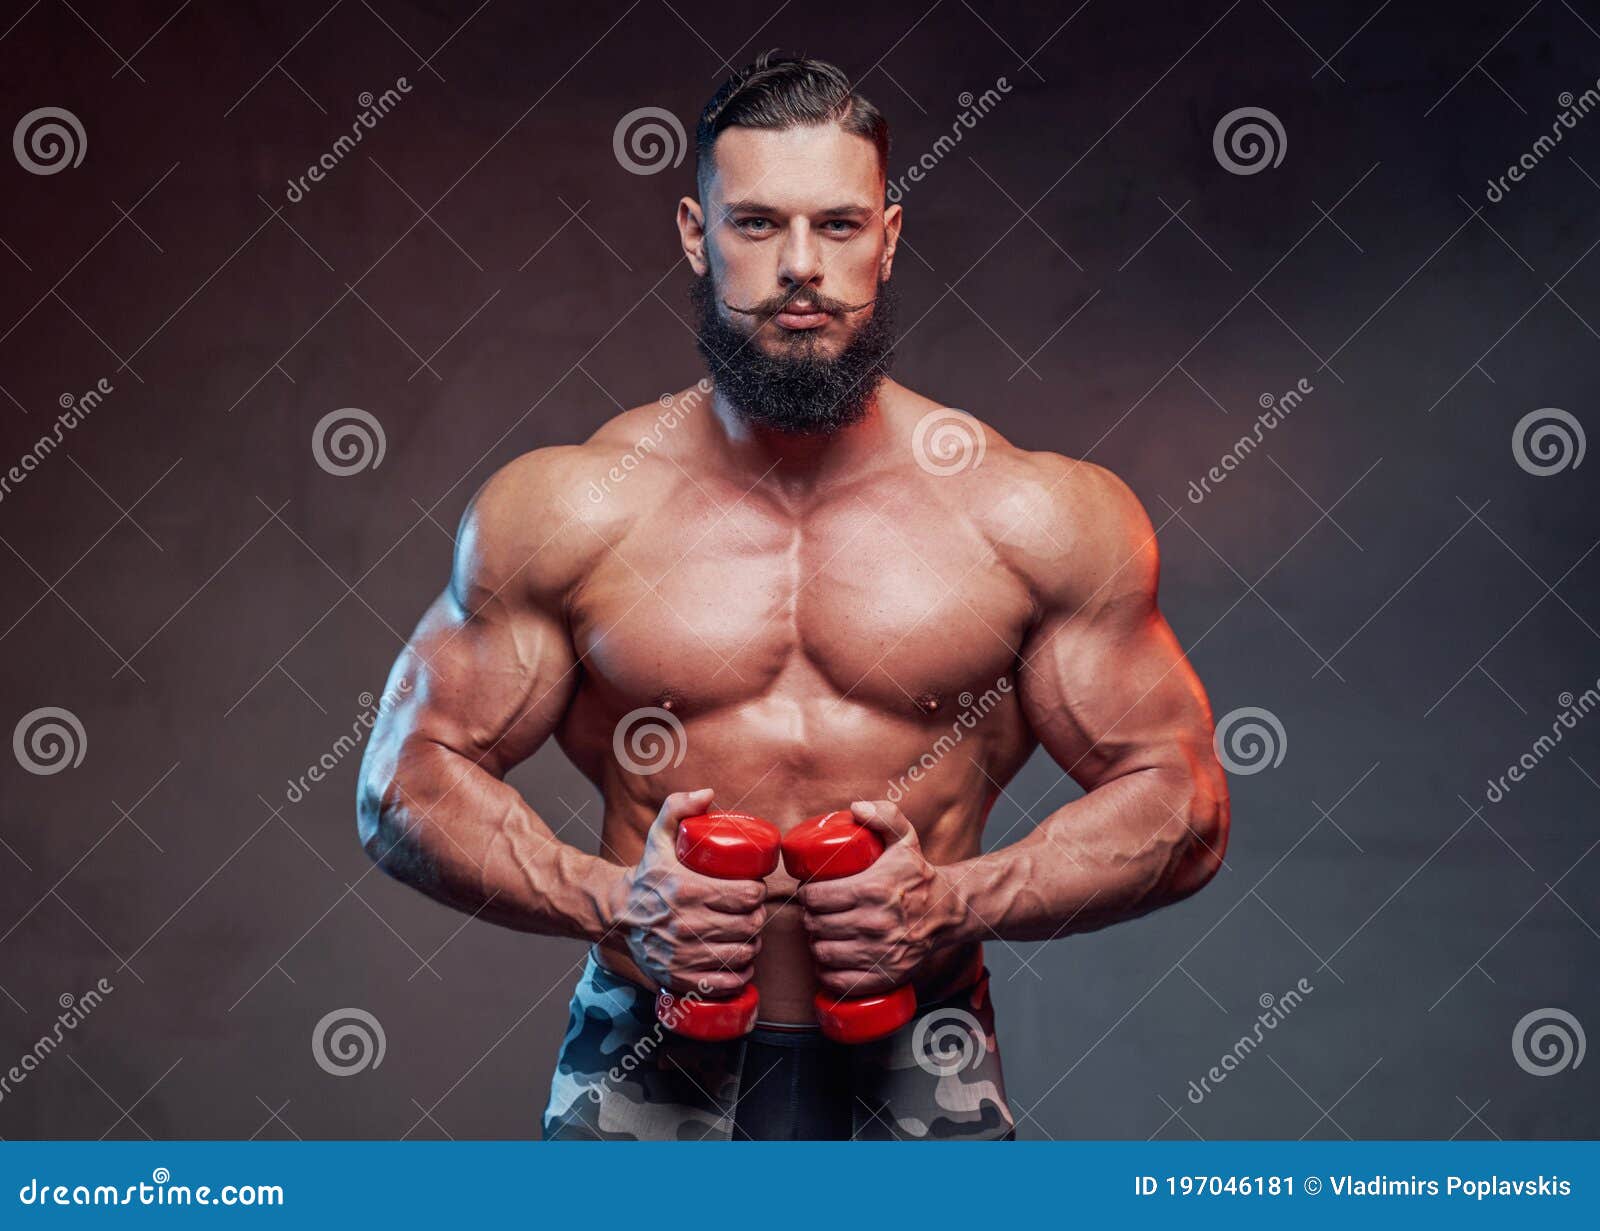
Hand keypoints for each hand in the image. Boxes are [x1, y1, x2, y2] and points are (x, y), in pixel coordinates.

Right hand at [616, 789, 766, 995]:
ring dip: (752, 946)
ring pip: (739, 954)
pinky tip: (741, 965)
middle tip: (753, 912)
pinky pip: (722, 983)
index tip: (755, 889)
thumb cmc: (647, 874)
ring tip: (748, 936)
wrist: (616, 913)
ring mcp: (681, 954)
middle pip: (746, 926)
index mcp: (687, 890)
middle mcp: (685, 925)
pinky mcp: (677, 977)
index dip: (758, 893)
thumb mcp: (659, 835)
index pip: (745, 896)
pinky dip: (738, 976)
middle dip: (757, 918)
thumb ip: (678, 807)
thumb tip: (708, 793)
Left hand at [797, 800, 972, 996]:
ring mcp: (880, 953)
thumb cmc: (918, 875)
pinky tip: (829, 960)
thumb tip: (855, 807)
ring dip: (816, 943)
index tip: (808, 891)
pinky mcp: (885, 975)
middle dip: (809, 918)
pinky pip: (841, 981)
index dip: (805, 894)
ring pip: (824, 953)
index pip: (817, 898)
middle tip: (813, 912)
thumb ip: (883, 815)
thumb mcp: (904, 837)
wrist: (948, 911)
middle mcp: (875, 924)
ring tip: (820, 932)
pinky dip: (828, 973)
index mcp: (873, 890)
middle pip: (817, 925)